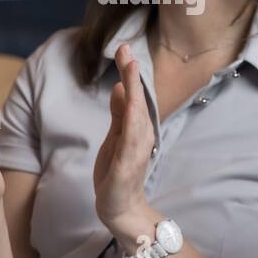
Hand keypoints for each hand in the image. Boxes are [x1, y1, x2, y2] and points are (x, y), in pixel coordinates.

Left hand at [93, 44, 156, 238]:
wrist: (120, 208)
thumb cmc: (118, 173)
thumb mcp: (115, 137)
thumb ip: (120, 114)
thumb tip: (122, 87)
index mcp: (137, 128)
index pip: (135, 96)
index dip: (130, 73)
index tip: (124, 49)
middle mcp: (142, 135)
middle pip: (138, 99)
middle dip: (132, 74)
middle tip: (126, 49)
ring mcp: (137, 148)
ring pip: (137, 114)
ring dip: (134, 90)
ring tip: (130, 68)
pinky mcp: (128, 163)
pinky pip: (131, 138)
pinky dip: (132, 120)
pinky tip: (131, 105)